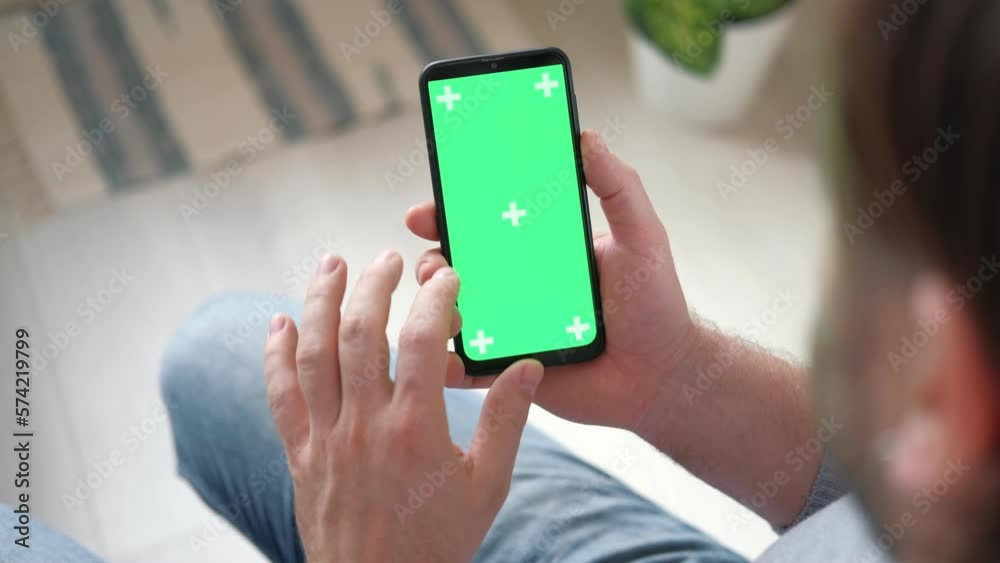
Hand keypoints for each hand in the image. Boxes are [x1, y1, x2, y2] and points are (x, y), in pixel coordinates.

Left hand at [264, 252, 543, 562]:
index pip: (421, 342)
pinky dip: (275, 355)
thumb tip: (528, 369)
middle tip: (387, 259)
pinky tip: (280, 322)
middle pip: (360, 334)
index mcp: (415, 429)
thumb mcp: (487, 486)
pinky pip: (280, 396)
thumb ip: (507, 423)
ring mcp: (326, 438)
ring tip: (331, 264)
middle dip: (373, 285)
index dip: (434, 300)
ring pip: (314, 354)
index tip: (446, 277)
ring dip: (320, 301)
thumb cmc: (437, 542)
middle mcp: (364, 425)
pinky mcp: (301, 454)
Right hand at [404, 130, 694, 430]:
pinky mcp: (510, 367)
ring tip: (446, 301)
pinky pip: (466, 364)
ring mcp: (510, 325)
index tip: (431, 204)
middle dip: (432, 257)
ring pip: (453, 309)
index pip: (487, 220)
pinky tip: (442, 355)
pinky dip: (446, 359)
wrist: (663, 377)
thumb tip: (587, 136)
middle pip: (458, 263)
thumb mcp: (640, 237)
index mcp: (540, 248)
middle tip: (434, 259)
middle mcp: (518, 283)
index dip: (453, 210)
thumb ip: (618, 187)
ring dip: (436, 303)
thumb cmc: (655, 304)